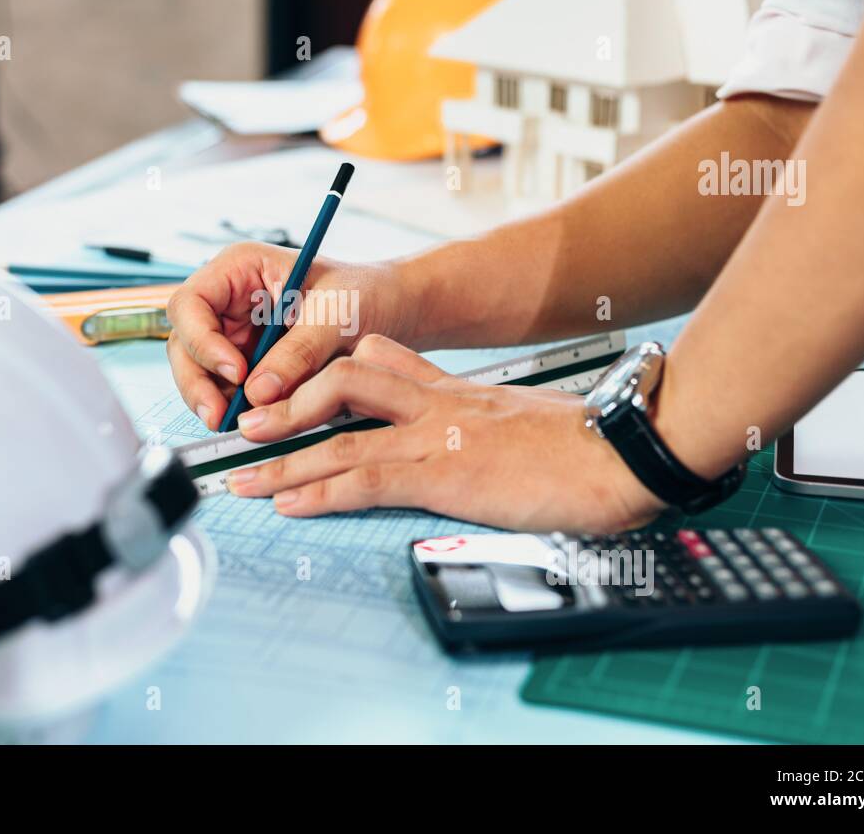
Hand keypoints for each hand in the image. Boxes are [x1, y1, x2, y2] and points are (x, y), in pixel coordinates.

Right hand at [166, 242, 409, 429]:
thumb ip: (298, 352)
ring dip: (215, 401)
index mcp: (240, 269)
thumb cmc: (366, 293)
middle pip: (185, 344)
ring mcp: (235, 334)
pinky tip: (258, 423)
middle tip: (221, 417)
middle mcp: (228, 301)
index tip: (235, 372)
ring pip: (200, 373)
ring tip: (244, 425)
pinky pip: (227, 391)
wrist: (391, 309)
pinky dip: (237, 410)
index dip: (202, 340)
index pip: (190, 304)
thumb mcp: (336, 316)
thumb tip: (257, 394)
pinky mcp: (248, 364)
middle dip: (198, 383)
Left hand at [224, 334, 661, 531]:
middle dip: (289, 405)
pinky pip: (364, 480)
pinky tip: (289, 504)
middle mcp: (436, 403)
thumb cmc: (585, 443)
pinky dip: (318, 492)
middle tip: (250, 427)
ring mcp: (435, 437)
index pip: (382, 359)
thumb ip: (484, 421)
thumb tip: (473, 443)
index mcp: (455, 389)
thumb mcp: (523, 417)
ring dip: (283, 460)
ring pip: (338, 437)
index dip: (331, 372)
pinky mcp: (442, 475)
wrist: (621, 452)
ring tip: (242, 477)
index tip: (298, 390)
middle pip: (343, 382)